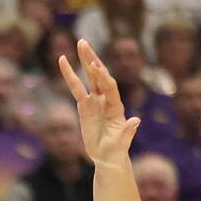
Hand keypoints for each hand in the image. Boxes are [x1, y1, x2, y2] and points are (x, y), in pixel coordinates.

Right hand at [58, 38, 139, 166]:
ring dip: (84, 60)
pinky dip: (70, 75)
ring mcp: (95, 100)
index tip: (95, 66)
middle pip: (99, 75)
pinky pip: (76, 88)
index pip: (109, 86)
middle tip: (84, 42)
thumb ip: (128, 131)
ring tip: (80, 43)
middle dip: (92, 59)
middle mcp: (106, 99)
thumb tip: (136, 121)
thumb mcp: (122, 142)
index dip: (102, 76)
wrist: (107, 157)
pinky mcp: (84, 106)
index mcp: (116, 106)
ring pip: (89, 77)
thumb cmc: (116, 150)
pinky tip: (63, 61)